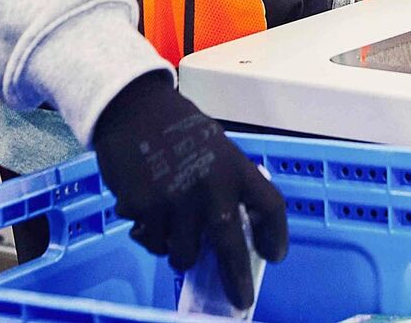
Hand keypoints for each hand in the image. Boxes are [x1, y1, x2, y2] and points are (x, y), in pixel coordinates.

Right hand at [90, 73, 286, 309]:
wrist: (134, 109)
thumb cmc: (180, 130)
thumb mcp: (217, 150)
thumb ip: (226, 187)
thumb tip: (231, 233)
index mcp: (236, 168)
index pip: (270, 206)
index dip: (276, 235)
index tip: (275, 256)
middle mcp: (210, 186)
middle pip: (230, 244)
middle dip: (236, 278)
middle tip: (241, 300)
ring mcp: (174, 200)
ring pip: (183, 253)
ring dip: (181, 254)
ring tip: (175, 233)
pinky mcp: (141, 208)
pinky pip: (151, 242)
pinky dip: (151, 238)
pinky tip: (147, 214)